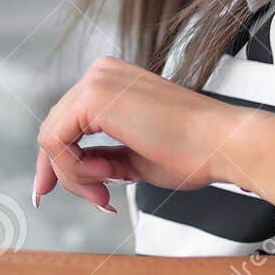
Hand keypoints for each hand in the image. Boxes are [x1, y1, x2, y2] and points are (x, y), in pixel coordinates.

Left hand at [33, 55, 269, 210]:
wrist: (222, 144)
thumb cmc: (192, 152)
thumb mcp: (133, 157)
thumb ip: (102, 158)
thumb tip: (71, 173)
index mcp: (111, 82)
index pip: (67, 123)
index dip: (60, 162)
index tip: (55, 190)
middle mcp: (100, 73)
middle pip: (55, 130)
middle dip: (67, 174)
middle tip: (98, 200)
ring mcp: (95, 81)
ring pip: (52, 137)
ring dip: (74, 175)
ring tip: (107, 191)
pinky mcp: (94, 96)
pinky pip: (55, 140)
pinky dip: (73, 168)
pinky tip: (106, 177)